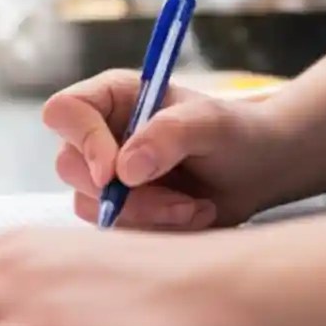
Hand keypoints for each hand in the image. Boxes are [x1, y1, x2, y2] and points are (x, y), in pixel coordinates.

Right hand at [43, 70, 291, 229]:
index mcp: (112, 97)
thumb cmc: (237, 134)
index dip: (82, 141)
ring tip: (195, 207)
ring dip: (146, 214)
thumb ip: (168, 135)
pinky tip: (192, 214)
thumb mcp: (211, 124)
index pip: (64, 111)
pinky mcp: (120, 205)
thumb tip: (124, 169)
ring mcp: (107, 171)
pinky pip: (115, 226)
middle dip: (123, 194)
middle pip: (69, 165)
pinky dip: (154, 228)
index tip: (115, 172)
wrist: (261, 171)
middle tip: (179, 201)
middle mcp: (100, 132)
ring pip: (91, 203)